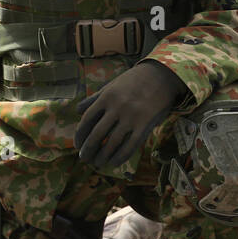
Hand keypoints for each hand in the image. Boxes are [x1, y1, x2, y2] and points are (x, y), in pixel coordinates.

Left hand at [72, 61, 187, 168]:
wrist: (161, 75)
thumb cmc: (132, 82)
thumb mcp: (111, 86)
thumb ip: (94, 99)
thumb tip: (76, 111)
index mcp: (106, 97)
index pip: (87, 120)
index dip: (80, 135)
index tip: (78, 145)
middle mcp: (117, 107)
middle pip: (97, 134)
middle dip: (89, 149)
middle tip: (84, 158)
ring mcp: (132, 116)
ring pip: (113, 142)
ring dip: (103, 156)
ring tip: (98, 163)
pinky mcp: (145, 124)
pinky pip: (131, 145)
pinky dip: (120, 157)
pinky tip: (114, 162)